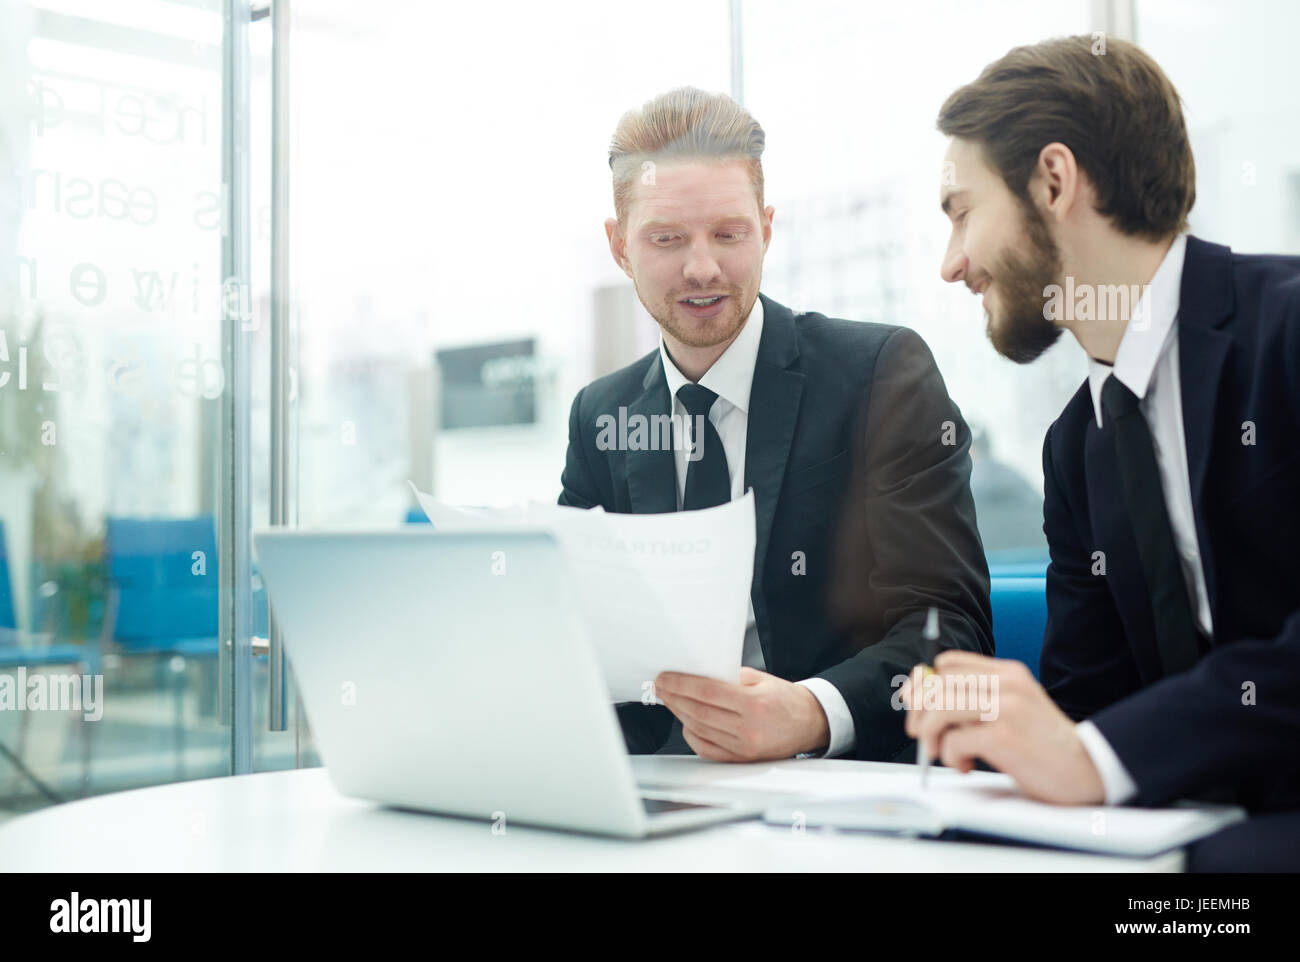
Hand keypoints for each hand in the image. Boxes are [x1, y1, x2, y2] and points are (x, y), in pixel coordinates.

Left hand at [654, 668, 829, 760]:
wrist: (809, 724)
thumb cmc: (784, 699)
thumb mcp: (759, 679)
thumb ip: (728, 678)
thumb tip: (695, 675)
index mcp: (754, 704)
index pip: (707, 693)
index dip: (680, 685)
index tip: (665, 678)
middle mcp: (748, 729)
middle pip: (698, 712)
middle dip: (674, 697)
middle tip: (660, 687)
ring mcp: (743, 748)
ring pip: (699, 729)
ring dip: (679, 713)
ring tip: (669, 700)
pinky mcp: (740, 759)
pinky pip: (706, 748)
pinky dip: (691, 734)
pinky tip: (685, 721)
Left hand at [901, 650, 1105, 804]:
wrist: (1090, 768)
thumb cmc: (1044, 744)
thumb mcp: (1012, 708)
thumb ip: (975, 698)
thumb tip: (917, 697)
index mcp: (1008, 673)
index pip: (947, 663)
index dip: (926, 686)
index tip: (919, 708)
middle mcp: (1007, 683)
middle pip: (937, 684)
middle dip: (919, 713)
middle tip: (924, 737)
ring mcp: (1006, 707)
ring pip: (938, 708)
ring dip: (931, 735)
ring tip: (945, 753)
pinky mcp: (1005, 736)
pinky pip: (953, 739)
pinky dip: (951, 756)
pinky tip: (966, 764)